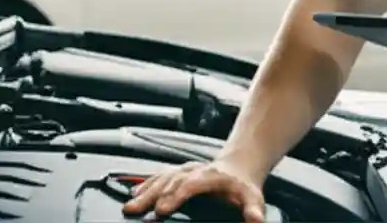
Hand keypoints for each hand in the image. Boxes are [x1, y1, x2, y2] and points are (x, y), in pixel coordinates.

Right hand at [122, 158, 265, 222]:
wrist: (238, 168)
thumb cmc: (242, 186)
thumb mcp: (253, 198)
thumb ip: (253, 210)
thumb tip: (256, 221)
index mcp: (210, 176)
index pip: (190, 184)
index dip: (175, 195)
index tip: (162, 208)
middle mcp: (193, 171)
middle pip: (169, 181)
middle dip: (151, 195)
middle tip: (135, 208)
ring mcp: (183, 171)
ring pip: (160, 178)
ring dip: (144, 191)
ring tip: (130, 205)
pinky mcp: (176, 173)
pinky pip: (157, 177)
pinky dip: (145, 185)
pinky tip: (134, 193)